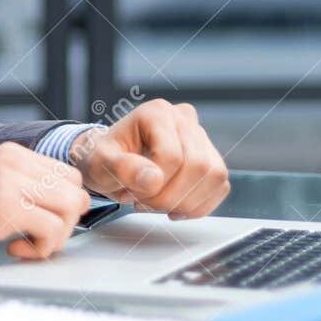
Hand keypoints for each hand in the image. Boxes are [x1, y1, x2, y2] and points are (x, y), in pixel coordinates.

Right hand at [0, 142, 91, 273]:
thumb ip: (27, 188)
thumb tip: (73, 205)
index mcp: (11, 153)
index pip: (68, 175)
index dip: (63, 206)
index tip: (42, 224)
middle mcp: (13, 160)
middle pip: (75, 190)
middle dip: (65, 221)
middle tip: (38, 237)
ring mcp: (10, 181)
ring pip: (70, 208)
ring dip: (56, 236)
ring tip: (27, 244)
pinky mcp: (6, 207)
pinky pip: (53, 229)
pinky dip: (41, 248)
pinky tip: (13, 249)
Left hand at [70, 99, 228, 217]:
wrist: (111, 163)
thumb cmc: (105, 159)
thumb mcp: (99, 163)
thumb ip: (121, 168)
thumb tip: (153, 179)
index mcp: (156, 113)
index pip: (171, 156)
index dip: (154, 185)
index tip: (132, 192)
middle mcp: (183, 118)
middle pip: (198, 166)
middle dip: (170, 196)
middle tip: (145, 203)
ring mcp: (201, 137)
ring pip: (215, 176)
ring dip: (186, 203)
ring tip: (158, 204)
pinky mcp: (211, 157)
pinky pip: (221, 186)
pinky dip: (199, 206)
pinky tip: (174, 207)